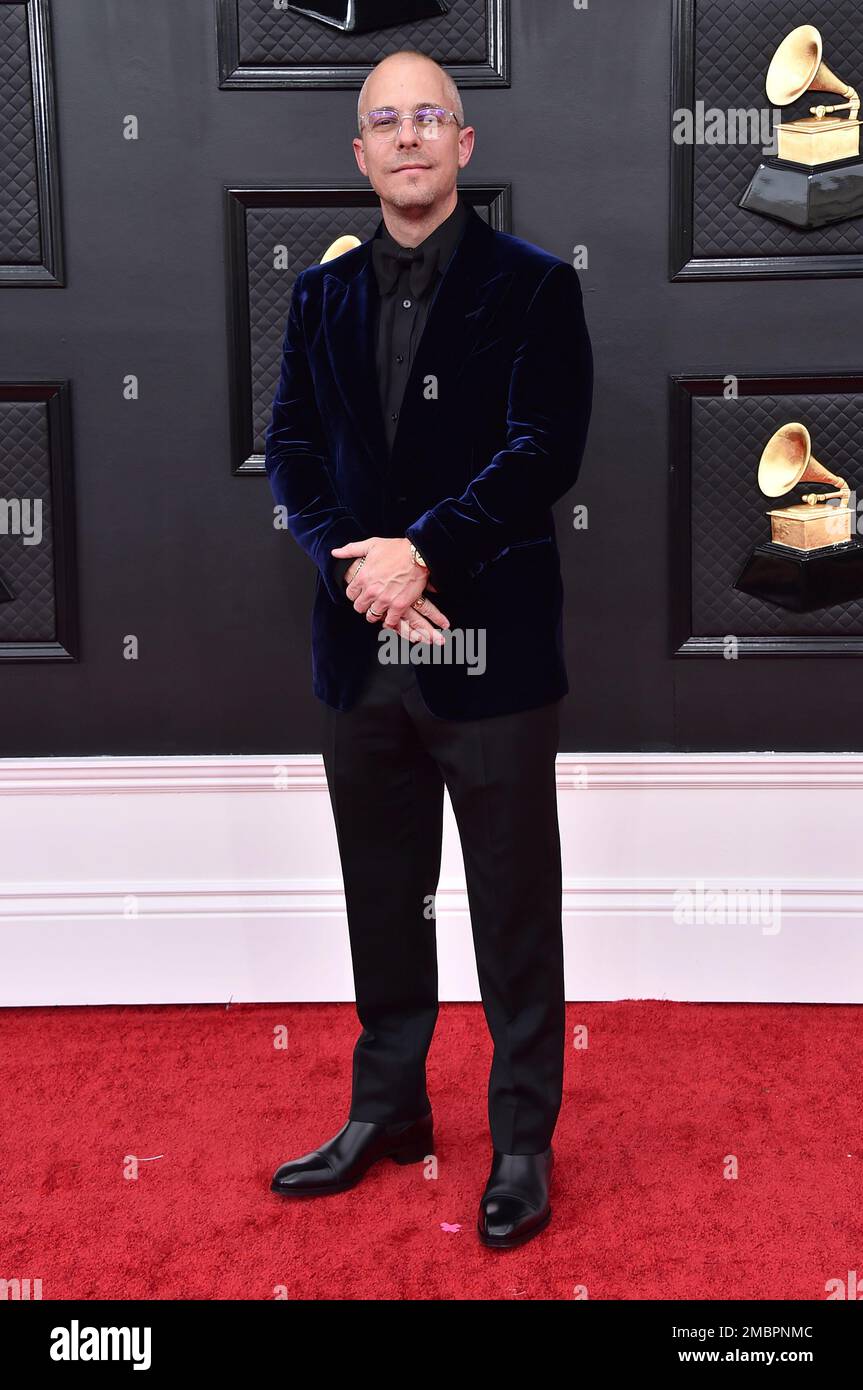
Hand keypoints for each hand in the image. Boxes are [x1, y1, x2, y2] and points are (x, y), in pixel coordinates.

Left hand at [332, 537, 448, 644]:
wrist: (418, 555)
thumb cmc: (396, 548)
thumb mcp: (371, 544)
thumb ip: (351, 550)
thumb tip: (335, 553)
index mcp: (362, 577)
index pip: (350, 594)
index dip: (355, 594)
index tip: (361, 592)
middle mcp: (371, 591)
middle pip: (359, 607)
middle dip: (364, 605)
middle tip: (371, 601)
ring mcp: (385, 600)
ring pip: (372, 616)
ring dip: (375, 613)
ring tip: (380, 609)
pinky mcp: (399, 606)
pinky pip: (389, 622)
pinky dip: (389, 622)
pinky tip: (391, 617)